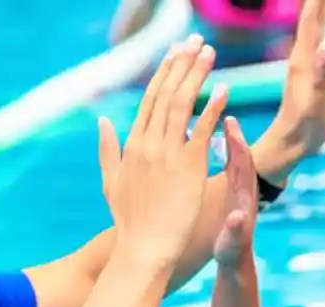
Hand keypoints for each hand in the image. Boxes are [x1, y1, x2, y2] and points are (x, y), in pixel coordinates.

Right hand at [97, 35, 228, 264]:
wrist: (144, 247)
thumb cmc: (130, 220)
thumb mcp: (110, 181)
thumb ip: (106, 149)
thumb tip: (102, 120)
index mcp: (131, 145)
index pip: (149, 99)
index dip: (164, 73)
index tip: (175, 52)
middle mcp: (148, 144)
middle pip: (166, 94)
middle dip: (181, 64)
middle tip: (195, 40)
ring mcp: (167, 154)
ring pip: (182, 104)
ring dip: (197, 75)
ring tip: (209, 53)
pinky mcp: (188, 167)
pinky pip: (202, 130)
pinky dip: (212, 107)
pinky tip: (223, 89)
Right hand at [212, 117, 256, 269]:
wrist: (237, 263)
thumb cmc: (231, 253)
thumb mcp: (231, 243)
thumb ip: (235, 230)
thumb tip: (237, 217)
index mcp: (244, 198)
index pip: (242, 165)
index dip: (237, 143)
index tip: (230, 123)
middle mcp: (245, 191)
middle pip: (242, 157)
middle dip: (235, 134)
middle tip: (226, 112)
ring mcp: (240, 191)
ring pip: (236, 160)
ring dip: (230, 140)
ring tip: (220, 118)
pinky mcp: (233, 195)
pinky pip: (229, 168)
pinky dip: (224, 152)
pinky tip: (214, 139)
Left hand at [257, 0, 324, 182]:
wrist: (291, 146)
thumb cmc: (303, 128)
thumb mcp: (315, 103)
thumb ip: (322, 76)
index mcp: (304, 61)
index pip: (311, 22)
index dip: (318, 1)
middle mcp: (303, 59)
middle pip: (312, 21)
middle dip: (318, 1)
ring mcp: (307, 67)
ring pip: (314, 31)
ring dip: (319, 11)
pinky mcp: (312, 76)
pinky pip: (317, 46)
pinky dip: (322, 32)